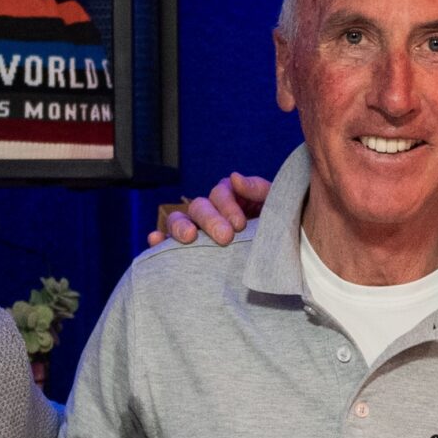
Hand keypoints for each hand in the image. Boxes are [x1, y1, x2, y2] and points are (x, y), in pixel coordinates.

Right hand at [146, 173, 268, 248]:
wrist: (282, 259)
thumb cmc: (280, 230)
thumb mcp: (276, 206)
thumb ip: (259, 190)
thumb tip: (234, 177)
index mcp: (230, 197)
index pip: (220, 193)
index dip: (227, 205)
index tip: (239, 225)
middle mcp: (210, 211)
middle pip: (200, 207)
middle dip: (210, 220)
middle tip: (225, 238)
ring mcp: (196, 230)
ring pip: (179, 220)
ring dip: (180, 226)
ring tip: (189, 237)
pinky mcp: (187, 250)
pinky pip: (167, 242)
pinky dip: (158, 239)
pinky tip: (155, 241)